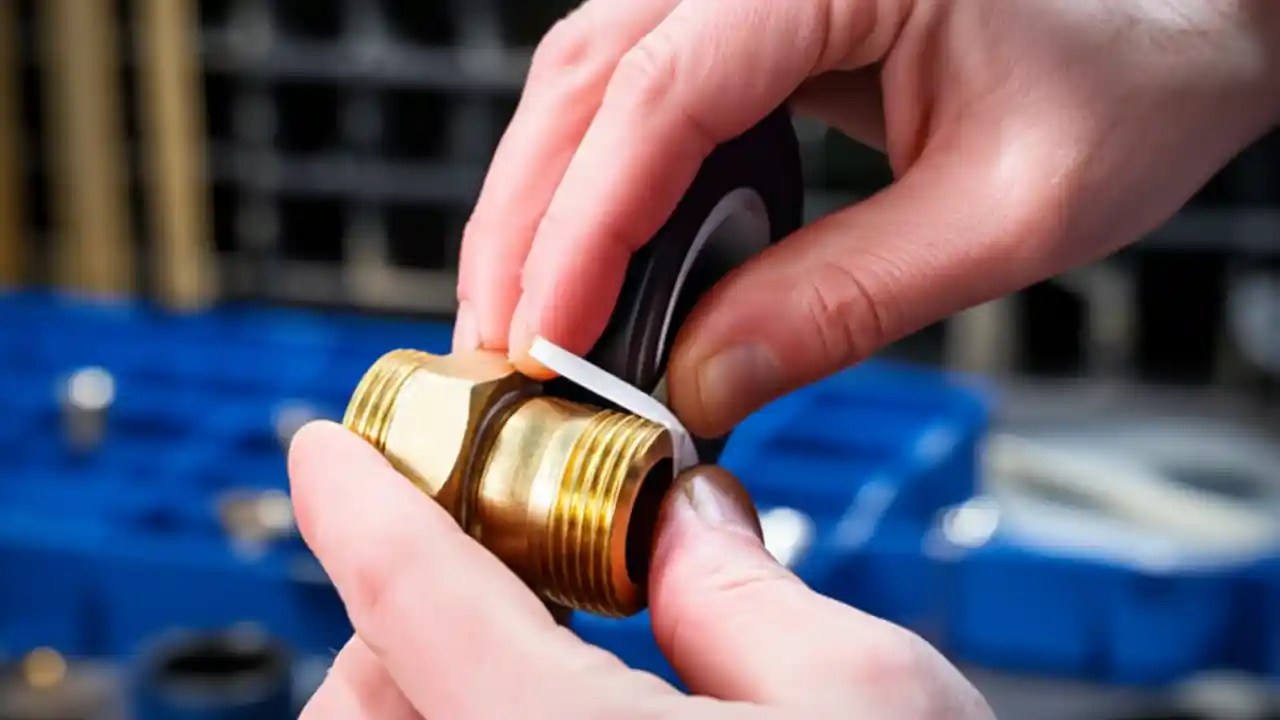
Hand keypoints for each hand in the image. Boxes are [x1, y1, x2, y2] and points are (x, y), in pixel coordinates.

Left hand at [290, 421, 991, 718]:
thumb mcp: (866, 696)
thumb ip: (745, 591)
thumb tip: (685, 521)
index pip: (416, 600)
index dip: (363, 504)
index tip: (331, 455)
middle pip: (357, 704)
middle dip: (402, 623)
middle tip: (501, 584)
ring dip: (417, 693)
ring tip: (534, 667)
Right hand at [454, 0, 1279, 437]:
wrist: (1171, 26)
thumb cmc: (1130, 79)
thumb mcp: (1007, 213)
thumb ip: (845, 300)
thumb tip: (701, 383)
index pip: (662, 93)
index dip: (586, 227)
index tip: (546, 339)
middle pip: (588, 82)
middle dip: (528, 229)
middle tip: (502, 357)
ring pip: (587, 87)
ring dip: (541, 212)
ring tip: (524, 327)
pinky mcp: (745, 23)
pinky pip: (632, 99)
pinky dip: (592, 192)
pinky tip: (582, 269)